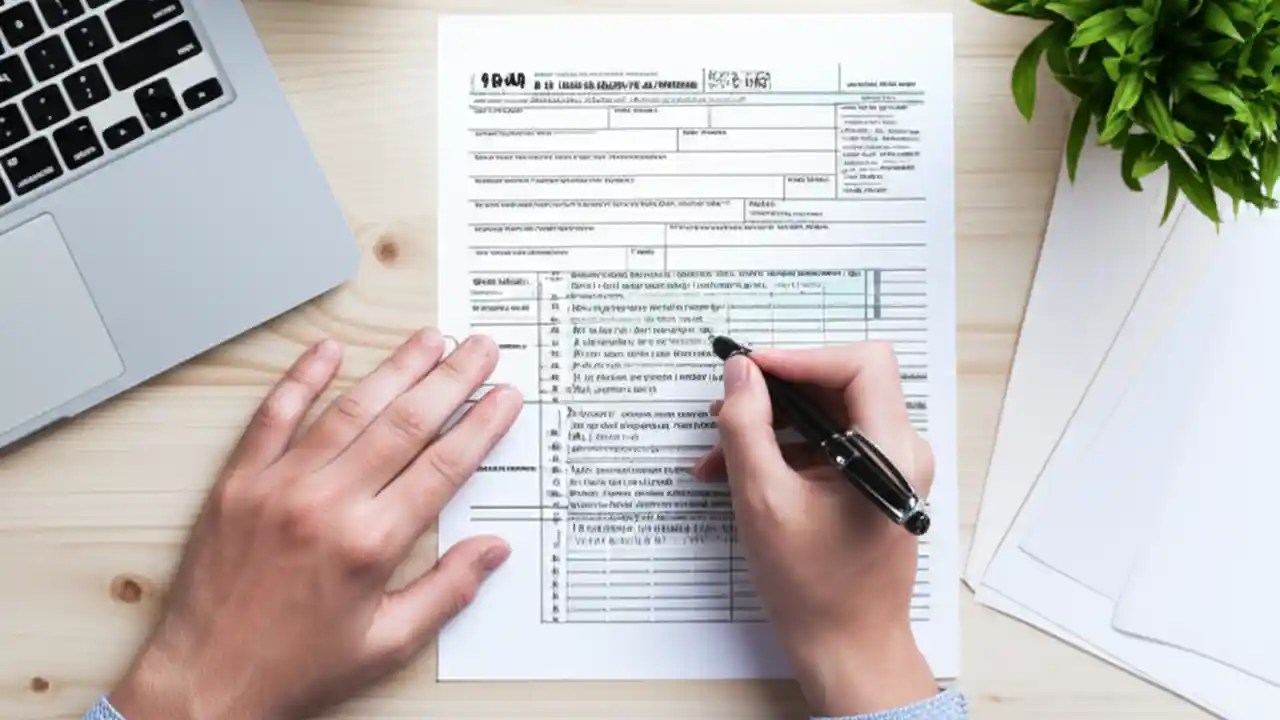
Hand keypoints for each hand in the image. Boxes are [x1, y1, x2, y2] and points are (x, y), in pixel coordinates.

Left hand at [110, 330, 520, 719]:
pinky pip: (274, 417)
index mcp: (370, 545)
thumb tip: (494, 549)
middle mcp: (327, 505)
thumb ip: (447, 591)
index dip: (481, 425)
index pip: (443, 466)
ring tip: (428, 340)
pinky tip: (329, 350)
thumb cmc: (295, 669)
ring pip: (350, 410)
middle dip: (451, 380)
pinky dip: (301, 379)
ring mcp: (279, 487)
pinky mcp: (238, 483)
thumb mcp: (387, 644)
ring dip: (395, 369)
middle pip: (405, 424)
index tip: (504, 398)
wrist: (204, 683)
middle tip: (480, 348)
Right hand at [694, 343, 936, 715]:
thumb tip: (740, 374)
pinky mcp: (870, 483)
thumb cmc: (815, 589)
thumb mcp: (764, 501)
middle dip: (777, 391)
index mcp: (890, 451)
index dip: (802, 357)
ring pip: (827, 414)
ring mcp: (887, 467)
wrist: (847, 649)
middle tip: (728, 403)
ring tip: (717, 448)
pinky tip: (734, 471)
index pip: (861, 363)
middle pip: (841, 383)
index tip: (752, 370)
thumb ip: (747, 429)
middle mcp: (900, 451)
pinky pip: (825, 445)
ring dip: (771, 425)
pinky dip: (782, 451)